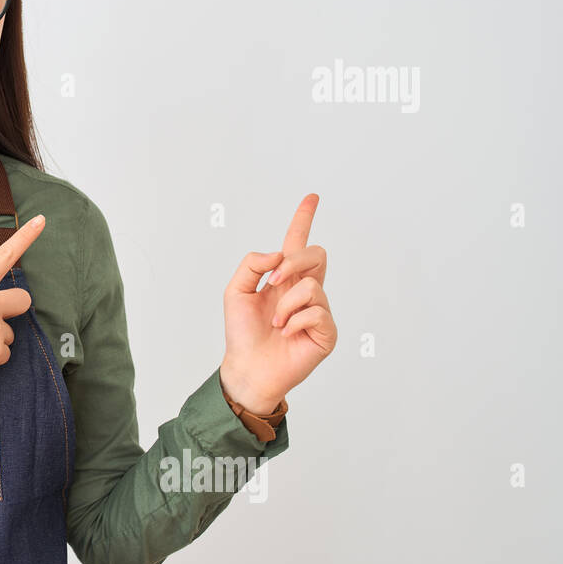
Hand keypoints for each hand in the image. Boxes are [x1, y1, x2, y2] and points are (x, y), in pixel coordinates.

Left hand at [219, 193, 336, 413]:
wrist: (247, 366)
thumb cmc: (242, 332)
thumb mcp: (235, 292)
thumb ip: (252, 265)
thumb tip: (279, 254)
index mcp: (283, 278)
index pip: (297, 243)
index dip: (304, 219)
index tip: (312, 197)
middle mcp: (305, 290)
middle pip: (317, 254)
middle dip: (295, 262)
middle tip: (274, 279)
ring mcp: (319, 310)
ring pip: (312, 286)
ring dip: (285, 304)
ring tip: (274, 322)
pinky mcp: (327, 332)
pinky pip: (316, 312)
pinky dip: (294, 322)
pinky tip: (285, 333)